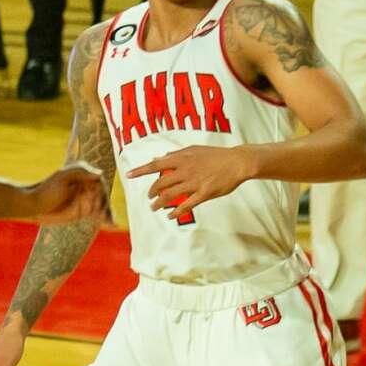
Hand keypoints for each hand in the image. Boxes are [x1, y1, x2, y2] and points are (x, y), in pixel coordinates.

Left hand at [26, 163, 110, 226]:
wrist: (33, 205)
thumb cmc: (46, 189)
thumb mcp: (63, 177)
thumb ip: (81, 172)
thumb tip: (100, 174)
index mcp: (83, 175)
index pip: (99, 182)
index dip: (101, 192)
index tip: (96, 201)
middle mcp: (86, 187)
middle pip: (102, 194)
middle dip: (104, 204)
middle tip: (98, 213)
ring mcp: (84, 199)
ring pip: (102, 206)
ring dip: (107, 213)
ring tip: (108, 222)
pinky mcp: (82, 211)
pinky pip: (97, 215)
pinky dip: (106, 220)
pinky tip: (113, 225)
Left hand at [127, 144, 252, 218]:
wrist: (237, 162)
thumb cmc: (216, 155)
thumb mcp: (194, 149)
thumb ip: (176, 154)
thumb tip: (160, 158)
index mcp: (182, 158)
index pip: (156, 164)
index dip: (140, 170)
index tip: (129, 175)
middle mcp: (185, 170)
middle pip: (160, 183)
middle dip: (151, 192)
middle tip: (149, 197)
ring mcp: (194, 183)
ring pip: (170, 196)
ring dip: (159, 203)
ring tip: (154, 208)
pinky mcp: (204, 193)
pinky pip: (186, 205)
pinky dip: (176, 212)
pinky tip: (170, 216)